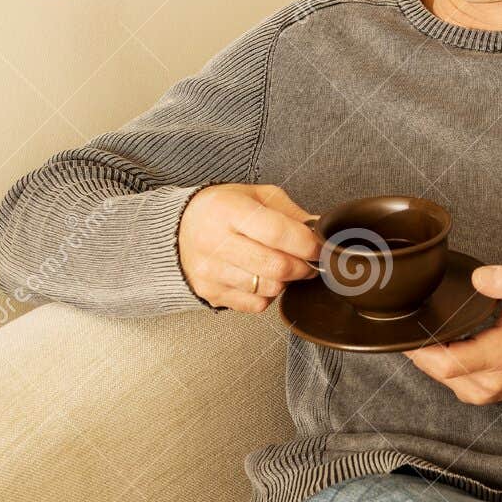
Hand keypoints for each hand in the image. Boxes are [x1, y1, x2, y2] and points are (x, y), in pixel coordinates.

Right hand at [177, 183, 321, 311]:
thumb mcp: (256, 197)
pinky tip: (262, 278)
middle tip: (308, 261)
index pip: (277, 233)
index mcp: (229, 210)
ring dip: (286, 281)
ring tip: (283, 266)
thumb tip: (322, 229)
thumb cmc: (223, 209)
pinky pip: (255, 304)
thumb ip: (291, 213)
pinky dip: (268, 294)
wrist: (179, 227)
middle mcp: (215, 242)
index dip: (306, 244)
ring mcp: (211, 271)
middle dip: (303, 267)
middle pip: (276, 267)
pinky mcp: (210, 292)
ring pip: (268, 288)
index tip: (319, 247)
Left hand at [403, 264, 501, 404]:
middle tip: (415, 321)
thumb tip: (479, 277)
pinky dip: (439, 363)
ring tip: (431, 330)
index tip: (411, 325)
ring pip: (437, 375)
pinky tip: (444, 345)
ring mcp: (483, 392)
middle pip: (435, 368)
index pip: (447, 361)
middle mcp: (490, 380)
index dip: (421, 346)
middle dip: (420, 346)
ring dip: (429, 354)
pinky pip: (446, 380)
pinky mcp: (478, 395)